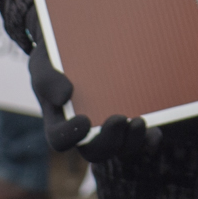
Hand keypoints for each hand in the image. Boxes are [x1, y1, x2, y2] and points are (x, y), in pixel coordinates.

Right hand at [26, 33, 157, 161]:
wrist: (79, 47)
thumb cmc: (56, 57)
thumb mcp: (43, 62)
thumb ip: (48, 78)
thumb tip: (64, 96)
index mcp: (59, 122)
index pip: (60, 140)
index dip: (71, 136)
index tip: (85, 121)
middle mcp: (84, 133)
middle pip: (94, 151)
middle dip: (108, 141)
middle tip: (118, 119)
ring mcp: (107, 130)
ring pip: (119, 149)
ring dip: (131, 142)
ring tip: (139, 122)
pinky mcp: (128, 124)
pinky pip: (140, 142)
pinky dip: (148, 141)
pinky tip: (154, 132)